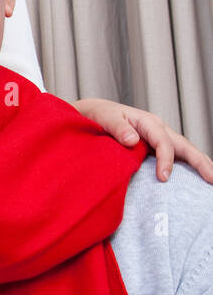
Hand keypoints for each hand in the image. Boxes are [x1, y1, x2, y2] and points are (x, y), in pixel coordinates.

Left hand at [75, 99, 212, 182]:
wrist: (93, 115)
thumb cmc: (99, 115)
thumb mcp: (105, 118)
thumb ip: (117, 128)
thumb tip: (133, 140)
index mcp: (148, 122)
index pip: (164, 142)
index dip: (166, 160)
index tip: (163, 178)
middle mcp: (159, 129)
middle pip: (185, 146)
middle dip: (200, 162)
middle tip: (212, 179)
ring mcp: (160, 137)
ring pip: (185, 151)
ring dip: (200, 164)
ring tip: (211, 180)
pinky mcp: (156, 146)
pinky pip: (177, 156)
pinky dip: (188, 166)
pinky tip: (195, 179)